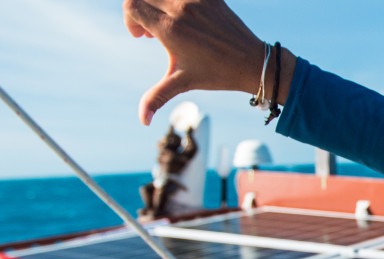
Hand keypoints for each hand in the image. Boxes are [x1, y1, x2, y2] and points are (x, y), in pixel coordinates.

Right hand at [123, 0, 263, 124]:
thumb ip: (157, 96)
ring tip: (167, 22)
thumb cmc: (218, 73)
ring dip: (158, 4)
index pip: (132, 6)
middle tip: (151, 32)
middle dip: (140, 11)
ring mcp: (197, 0)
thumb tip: (143, 120)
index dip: (129, 19)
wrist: (253, 62)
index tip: (141, 36)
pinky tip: (184, 16)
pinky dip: (177, 1)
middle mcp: (181, 8)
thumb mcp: (183, 82)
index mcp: (170, 28)